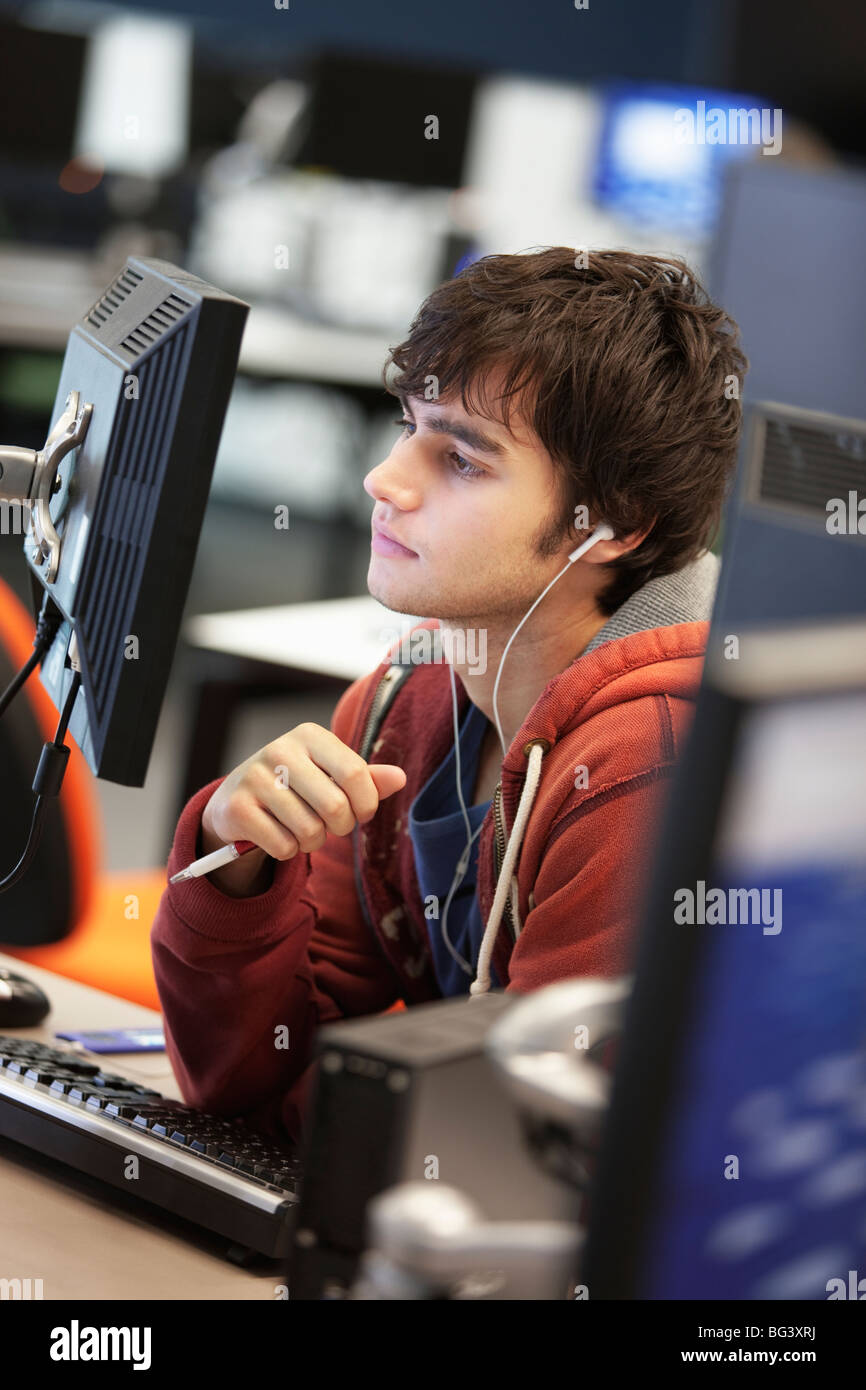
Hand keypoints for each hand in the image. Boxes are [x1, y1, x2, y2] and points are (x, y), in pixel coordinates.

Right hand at [198, 723, 406, 896]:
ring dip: (314, 842)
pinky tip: (279, 835)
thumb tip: (400, 778)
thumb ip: (366, 778)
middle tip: (330, 824)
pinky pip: (284, 846)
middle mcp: (279, 750)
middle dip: (341, 827)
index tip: (362, 812)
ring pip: (309, 831)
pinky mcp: (237, 808)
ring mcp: (254, 778)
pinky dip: (289, 851)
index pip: (355, 773)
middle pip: (335, 807)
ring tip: (304, 830)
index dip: (367, 804)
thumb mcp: (330, 775)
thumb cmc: (296, 786)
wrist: (236, 799)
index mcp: (310, 735)